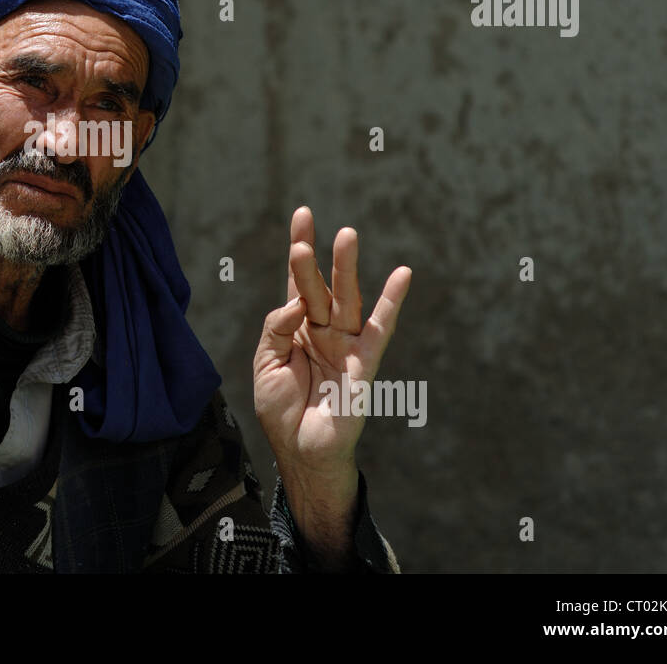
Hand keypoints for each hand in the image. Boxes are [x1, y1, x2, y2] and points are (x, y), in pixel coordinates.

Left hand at [253, 206, 410, 561]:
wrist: (300, 451)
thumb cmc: (281, 410)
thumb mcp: (264, 364)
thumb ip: (275, 329)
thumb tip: (295, 303)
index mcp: (296, 327)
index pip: (297, 281)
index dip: (300, 249)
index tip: (303, 214)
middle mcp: (322, 329)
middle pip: (319, 285)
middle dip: (315, 256)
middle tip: (312, 221)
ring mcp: (344, 344)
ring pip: (346, 299)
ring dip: (346, 268)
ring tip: (347, 235)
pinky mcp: (363, 363)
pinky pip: (379, 328)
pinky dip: (392, 302)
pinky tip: (402, 274)